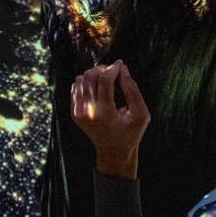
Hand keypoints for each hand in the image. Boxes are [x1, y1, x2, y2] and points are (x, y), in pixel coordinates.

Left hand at [71, 61, 150, 179]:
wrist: (113, 152)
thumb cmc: (131, 133)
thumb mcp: (140, 114)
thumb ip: (133, 90)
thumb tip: (123, 69)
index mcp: (104, 113)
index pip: (104, 80)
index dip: (113, 68)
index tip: (121, 64)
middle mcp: (88, 112)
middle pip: (90, 76)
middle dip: (103, 69)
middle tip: (114, 71)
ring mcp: (78, 112)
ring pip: (81, 79)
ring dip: (94, 74)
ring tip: (106, 79)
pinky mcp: (74, 112)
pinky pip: (76, 87)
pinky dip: (86, 83)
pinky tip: (97, 88)